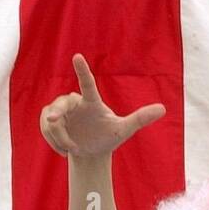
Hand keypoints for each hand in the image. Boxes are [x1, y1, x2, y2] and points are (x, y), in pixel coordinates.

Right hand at [40, 53, 165, 159]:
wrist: (91, 152)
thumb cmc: (108, 138)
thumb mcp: (124, 130)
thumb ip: (140, 118)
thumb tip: (163, 109)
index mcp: (92, 101)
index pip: (87, 83)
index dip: (82, 70)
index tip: (76, 56)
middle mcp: (75, 102)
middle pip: (61, 105)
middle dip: (58, 119)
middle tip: (66, 139)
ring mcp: (60, 110)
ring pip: (51, 119)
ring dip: (60, 139)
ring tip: (72, 150)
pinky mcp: (49, 119)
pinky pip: (45, 126)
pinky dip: (54, 141)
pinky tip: (64, 150)